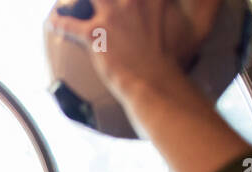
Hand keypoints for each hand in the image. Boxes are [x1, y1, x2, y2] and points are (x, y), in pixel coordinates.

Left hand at [46, 0, 186, 98]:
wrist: (154, 82)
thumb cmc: (172, 60)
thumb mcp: (188, 27)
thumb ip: (188, 10)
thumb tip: (200, 4)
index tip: (127, 1)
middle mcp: (131, 0)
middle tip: (96, 2)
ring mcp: (111, 16)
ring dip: (71, 0)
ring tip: (65, 2)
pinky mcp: (94, 35)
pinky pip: (66, 24)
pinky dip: (56, 22)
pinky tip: (51, 22)